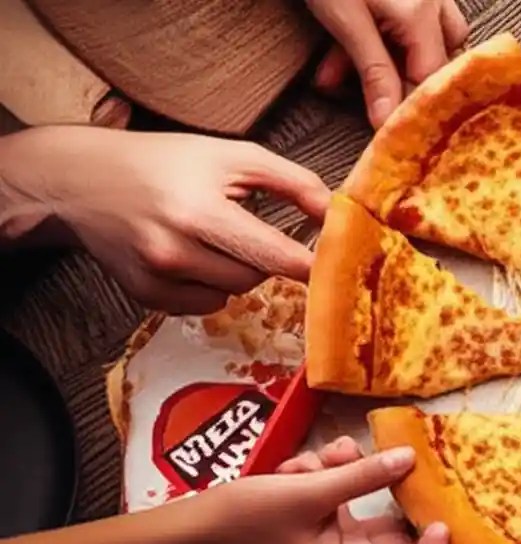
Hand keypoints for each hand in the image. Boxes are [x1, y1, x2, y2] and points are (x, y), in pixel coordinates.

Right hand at [0, 126, 327, 314]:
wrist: (81, 180)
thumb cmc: (162, 162)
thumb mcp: (231, 155)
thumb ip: (292, 182)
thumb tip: (334, 214)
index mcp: (200, 212)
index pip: (275, 255)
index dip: (310, 264)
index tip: (333, 265)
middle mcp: (175, 252)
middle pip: (257, 275)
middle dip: (262, 254)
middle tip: (244, 225)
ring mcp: (157, 279)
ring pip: (233, 292)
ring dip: (236, 269)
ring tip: (211, 235)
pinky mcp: (146, 297)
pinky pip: (205, 304)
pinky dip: (209, 283)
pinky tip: (190, 253)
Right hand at [205, 437, 416, 543]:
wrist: (192, 525)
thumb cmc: (248, 520)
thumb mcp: (311, 491)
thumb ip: (363, 476)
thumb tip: (410, 459)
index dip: (434, 535)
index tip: (448, 495)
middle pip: (389, 517)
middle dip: (374, 480)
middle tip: (365, 454)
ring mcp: (333, 533)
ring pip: (359, 490)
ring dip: (338, 468)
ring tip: (311, 463)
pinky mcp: (319, 513)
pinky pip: (336, 484)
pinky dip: (318, 470)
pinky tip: (293, 467)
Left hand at [307, 0, 469, 127]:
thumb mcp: (344, 20)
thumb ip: (371, 71)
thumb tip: (387, 120)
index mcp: (421, 14)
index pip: (431, 78)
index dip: (409, 107)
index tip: (386, 131)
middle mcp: (432, 0)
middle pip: (435, 59)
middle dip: (394, 82)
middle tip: (358, 99)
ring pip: (425, 37)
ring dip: (388, 60)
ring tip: (336, 72)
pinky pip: (408, 17)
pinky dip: (378, 37)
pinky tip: (340, 48)